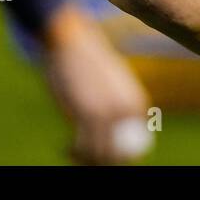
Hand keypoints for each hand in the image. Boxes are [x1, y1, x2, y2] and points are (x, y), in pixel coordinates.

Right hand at [43, 6, 151, 164]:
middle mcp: (127, 110)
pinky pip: (84, 147)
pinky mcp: (89, 115)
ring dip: (84, 158)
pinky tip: (63, 147)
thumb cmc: (87, 60)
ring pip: (101, 154)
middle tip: (82, 157)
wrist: (71, 39)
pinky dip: (73, 152)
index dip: (117, 154)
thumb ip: (116, 101)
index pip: (136, 143)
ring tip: (70, 152)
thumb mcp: (109, 81)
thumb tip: (114, 126)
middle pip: (119, 153)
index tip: (98, 153)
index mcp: (135, 102)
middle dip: (101, 160)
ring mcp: (110, 114)